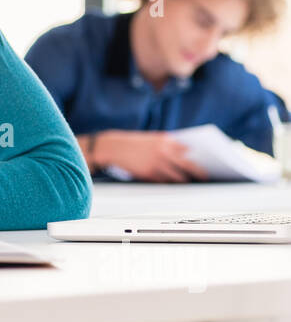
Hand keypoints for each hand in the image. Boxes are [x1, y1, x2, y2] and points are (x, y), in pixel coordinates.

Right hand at [94, 130, 208, 183]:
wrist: (113, 147)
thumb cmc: (134, 143)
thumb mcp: (152, 138)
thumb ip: (169, 143)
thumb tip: (186, 151)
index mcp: (165, 140)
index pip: (188, 150)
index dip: (198, 158)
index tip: (207, 162)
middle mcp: (163, 152)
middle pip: (187, 165)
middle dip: (198, 172)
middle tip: (205, 176)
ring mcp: (156, 164)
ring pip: (177, 176)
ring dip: (184, 180)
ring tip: (189, 181)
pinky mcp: (148, 174)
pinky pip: (164, 181)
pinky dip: (170, 183)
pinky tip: (174, 184)